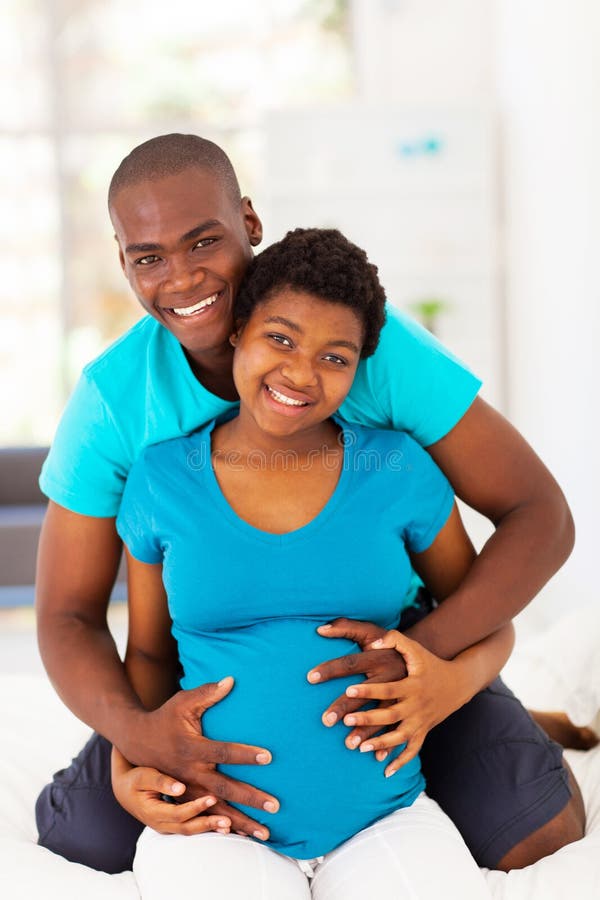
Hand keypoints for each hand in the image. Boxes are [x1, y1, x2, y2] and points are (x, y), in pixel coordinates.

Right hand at [111, 746, 234, 835]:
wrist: (124, 788)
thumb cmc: (135, 777)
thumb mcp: (143, 776)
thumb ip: (161, 781)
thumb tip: (180, 788)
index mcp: (153, 813)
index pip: (178, 814)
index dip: (195, 808)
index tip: (212, 798)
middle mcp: (161, 824)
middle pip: (188, 828)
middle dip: (209, 825)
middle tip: (229, 821)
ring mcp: (168, 825)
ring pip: (192, 830)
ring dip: (211, 829)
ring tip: (232, 826)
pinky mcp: (174, 822)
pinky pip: (193, 827)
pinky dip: (208, 826)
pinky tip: (227, 825)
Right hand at [121, 676, 278, 834]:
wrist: (137, 741)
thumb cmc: (166, 717)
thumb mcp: (183, 702)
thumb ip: (208, 693)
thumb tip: (232, 680)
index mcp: (193, 748)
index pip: (224, 752)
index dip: (246, 754)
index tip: (269, 757)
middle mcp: (191, 772)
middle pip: (225, 788)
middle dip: (250, 798)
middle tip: (275, 806)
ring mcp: (187, 790)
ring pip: (217, 811)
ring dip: (241, 823)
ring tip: (266, 833)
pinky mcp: (184, 800)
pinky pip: (206, 818)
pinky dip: (224, 828)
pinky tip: (243, 836)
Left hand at [342, 630, 470, 775]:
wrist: (458, 682)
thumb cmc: (430, 662)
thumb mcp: (415, 649)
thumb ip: (394, 640)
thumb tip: (372, 643)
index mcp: (412, 685)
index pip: (388, 688)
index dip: (369, 689)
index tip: (348, 690)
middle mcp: (417, 705)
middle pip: (390, 715)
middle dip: (368, 719)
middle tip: (345, 720)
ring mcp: (421, 721)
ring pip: (400, 736)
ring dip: (380, 744)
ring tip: (358, 747)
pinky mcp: (424, 731)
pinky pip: (412, 750)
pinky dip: (400, 762)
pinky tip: (384, 771)